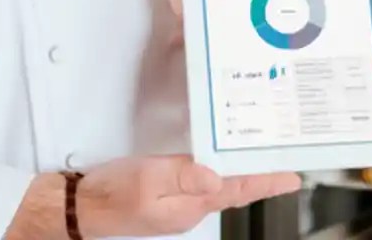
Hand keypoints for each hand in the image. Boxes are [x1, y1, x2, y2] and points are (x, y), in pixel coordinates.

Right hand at [77, 155, 300, 237]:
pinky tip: (220, 164)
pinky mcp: (166, 198)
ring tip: (262, 163)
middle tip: (286, 168)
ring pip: (220, 188)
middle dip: (261, 179)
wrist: (79, 208)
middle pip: (234, 190)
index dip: (266, 181)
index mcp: (190, 205)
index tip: (292, 176)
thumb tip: (216, 175)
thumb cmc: (109, 195)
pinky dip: (219, 173)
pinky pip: (202, 184)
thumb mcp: (146, 180)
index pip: (237, 190)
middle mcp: (189, 208)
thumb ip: (182, 175)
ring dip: (242, 175)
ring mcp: (178, 205)